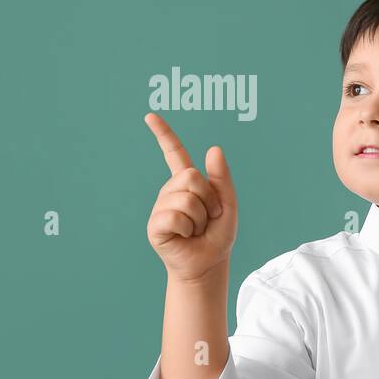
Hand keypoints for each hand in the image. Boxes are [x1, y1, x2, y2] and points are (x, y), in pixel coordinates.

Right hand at [144, 113, 237, 282]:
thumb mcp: (228, 203)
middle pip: (190, 176)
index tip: (150, 116)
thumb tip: (213, 148)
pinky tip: (184, 236)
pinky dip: (187, 228)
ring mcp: (160, 207)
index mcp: (186, 182)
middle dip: (208, 199)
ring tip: (196, 229)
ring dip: (200, 217)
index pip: (173, 153)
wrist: (208, 263)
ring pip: (186, 199)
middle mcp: (170, 190)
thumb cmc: (217, 234)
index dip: (163, 134)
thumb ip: (222, 177)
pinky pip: (175, 217)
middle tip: (208, 217)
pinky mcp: (155, 225)